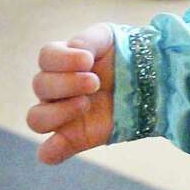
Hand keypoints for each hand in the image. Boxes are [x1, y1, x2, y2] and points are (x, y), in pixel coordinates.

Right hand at [28, 24, 115, 164]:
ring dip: (57, 111)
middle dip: (67, 82)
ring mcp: (64, 115)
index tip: (88, 60)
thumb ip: (88, 39)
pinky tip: (59, 143)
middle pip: (40, 85)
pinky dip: (50, 150)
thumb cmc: (126, 55)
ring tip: (86, 103)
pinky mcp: (75, 138)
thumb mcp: (110, 37)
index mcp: (62, 61)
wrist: (153, 80)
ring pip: (36, 118)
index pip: (46, 57)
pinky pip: (49, 151)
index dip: (63, 58)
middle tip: (95, 82)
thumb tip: (74, 49)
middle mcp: (57, 88)